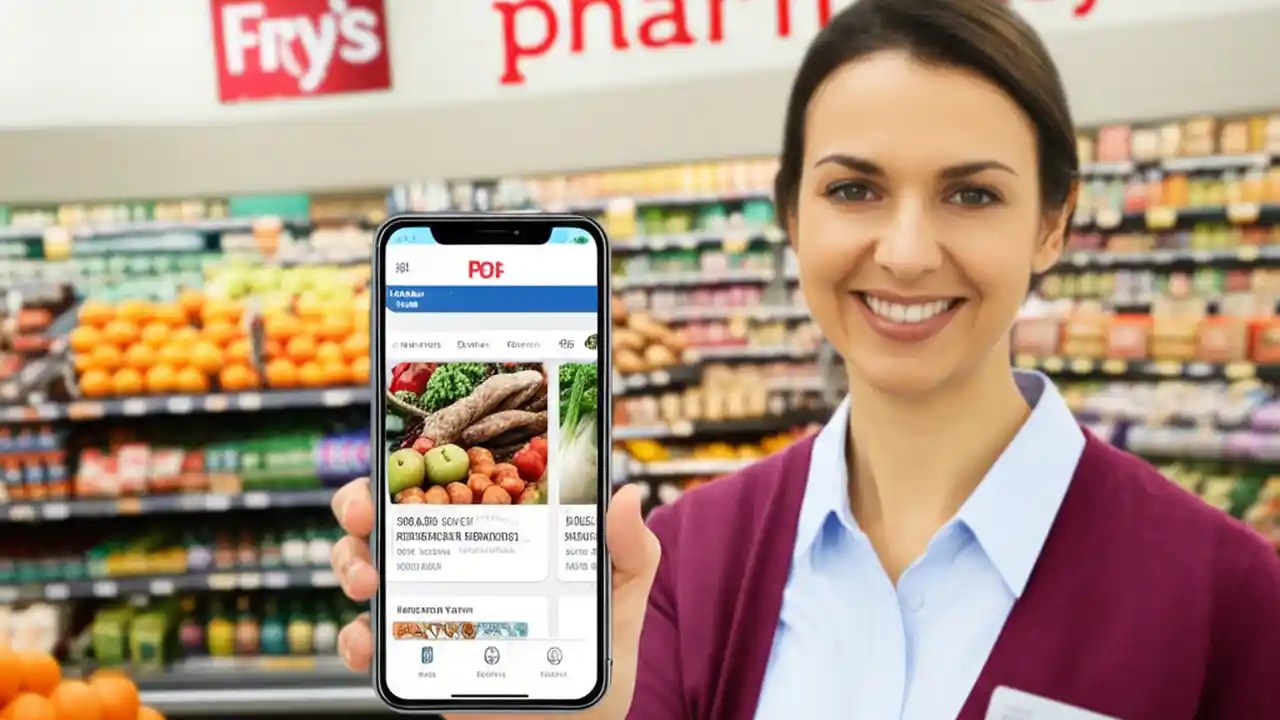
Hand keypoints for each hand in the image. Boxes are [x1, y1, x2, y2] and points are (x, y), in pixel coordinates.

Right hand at [330, 477, 660, 719]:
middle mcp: (453, 562)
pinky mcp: (413, 654)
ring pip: (364, 566)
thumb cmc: (593, 662)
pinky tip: (367, 642)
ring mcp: (428, 606)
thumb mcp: (621, 601)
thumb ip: (630, 551)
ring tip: (367, 582)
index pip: (449, 482)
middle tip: (366, 515)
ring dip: (349, 562)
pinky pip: (366, 640)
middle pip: (387, 515)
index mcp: (497, 534)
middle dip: (360, 502)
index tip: (402, 459)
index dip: (415, 461)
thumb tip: (628, 496)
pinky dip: (354, 637)